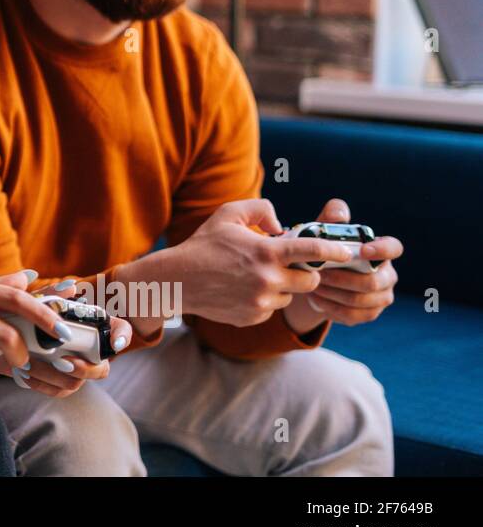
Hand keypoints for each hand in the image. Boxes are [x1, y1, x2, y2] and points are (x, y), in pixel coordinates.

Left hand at [0, 278, 133, 397]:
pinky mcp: (59, 382)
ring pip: (74, 383)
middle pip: (101, 370)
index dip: (122, 337)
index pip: (121, 331)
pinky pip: (57, 391)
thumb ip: (55, 294)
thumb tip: (71, 287)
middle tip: (60, 362)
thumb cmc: (32, 313)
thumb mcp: (39, 302)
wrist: (12, 329)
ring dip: (52, 376)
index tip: (115, 344)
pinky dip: (40, 384)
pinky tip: (23, 373)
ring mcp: (75, 370)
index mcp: (94, 329)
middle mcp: (91, 352)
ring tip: (29, 365)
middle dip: (83, 370)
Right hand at [166, 198, 356, 327]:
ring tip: (257, 277)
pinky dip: (266, 300)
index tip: (348, 252)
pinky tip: (243, 290)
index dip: (335, 250)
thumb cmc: (203, 245)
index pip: (313, 250)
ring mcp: (261, 302)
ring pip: (291, 297)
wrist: (177, 281)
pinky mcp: (254, 317)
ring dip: (284, 288)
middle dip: (307, 273)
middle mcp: (268, 279)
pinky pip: (272, 309)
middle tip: (292, 265)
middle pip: (310, 281)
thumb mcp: (227, 215)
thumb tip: (281, 224)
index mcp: (266, 252)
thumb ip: (260, 209)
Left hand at [283, 199, 401, 330]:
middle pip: (373, 282)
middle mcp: (387, 275)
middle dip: (342, 278)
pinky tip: (315, 299)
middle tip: (318, 274)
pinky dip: (331, 308)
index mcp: (380, 251)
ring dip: (334, 293)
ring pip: (360, 300)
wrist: (314, 278)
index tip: (362, 251)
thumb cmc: (323, 249)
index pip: (394, 248)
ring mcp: (381, 297)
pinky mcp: (368, 314)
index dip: (383, 250)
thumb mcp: (323, 231)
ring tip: (312, 285)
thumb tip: (339, 214)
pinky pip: (352, 315)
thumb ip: (331, 217)